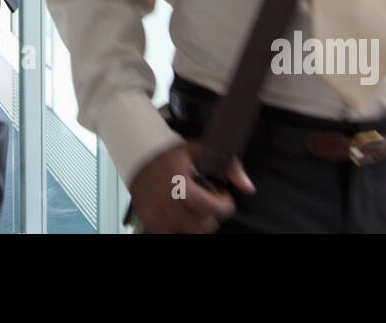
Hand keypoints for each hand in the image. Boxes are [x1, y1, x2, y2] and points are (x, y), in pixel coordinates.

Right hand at [127, 141, 253, 233]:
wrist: (137, 156)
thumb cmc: (168, 154)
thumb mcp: (200, 151)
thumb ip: (229, 166)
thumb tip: (248, 187)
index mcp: (183, 189)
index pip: (217, 211)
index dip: (225, 204)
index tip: (222, 196)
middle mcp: (170, 206)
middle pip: (207, 226)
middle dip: (212, 213)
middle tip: (207, 199)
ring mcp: (160, 217)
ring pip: (193, 233)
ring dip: (198, 222)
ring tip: (194, 206)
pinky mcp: (152, 224)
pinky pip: (176, 235)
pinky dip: (183, 227)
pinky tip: (182, 213)